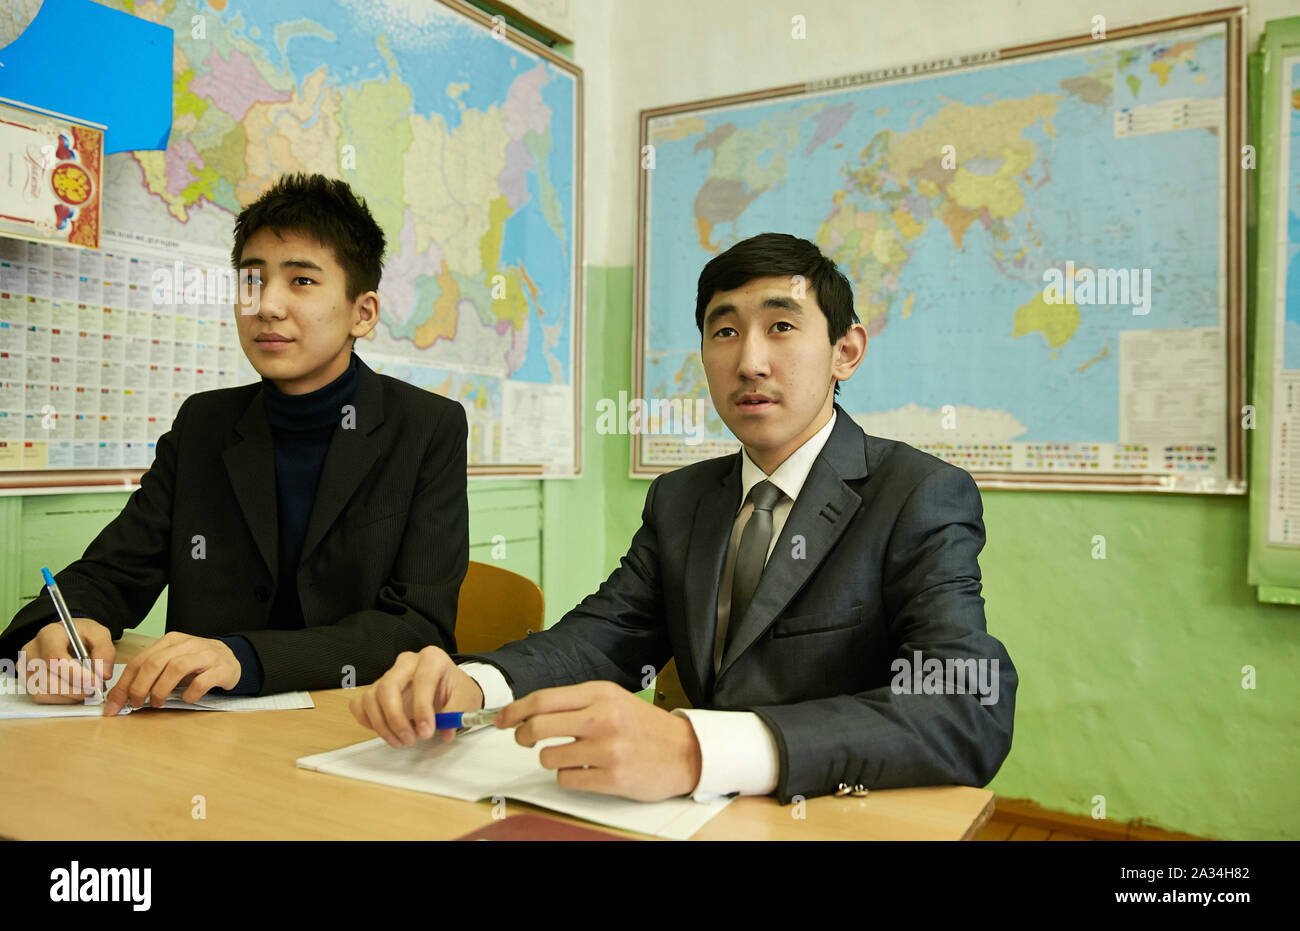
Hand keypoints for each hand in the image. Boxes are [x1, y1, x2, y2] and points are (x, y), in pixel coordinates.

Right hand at [20, 618, 114, 703]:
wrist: (65, 637)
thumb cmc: (79, 635)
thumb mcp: (98, 633)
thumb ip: (104, 651)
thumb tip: (103, 674)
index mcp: (49, 635)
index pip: (55, 657)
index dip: (75, 674)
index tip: (94, 682)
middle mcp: (32, 651)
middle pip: (49, 678)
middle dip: (76, 689)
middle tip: (95, 689)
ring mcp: (25, 668)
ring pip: (45, 691)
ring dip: (70, 696)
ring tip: (87, 689)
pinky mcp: (26, 681)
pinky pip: (42, 697)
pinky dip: (62, 699)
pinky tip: (75, 692)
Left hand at [103, 631, 241, 715]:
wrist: (233, 658)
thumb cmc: (198, 665)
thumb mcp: (173, 662)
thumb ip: (151, 673)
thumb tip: (121, 696)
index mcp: (171, 641)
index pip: (140, 661)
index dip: (124, 684)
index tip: (114, 705)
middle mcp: (187, 644)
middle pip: (154, 663)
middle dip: (139, 687)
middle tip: (135, 705)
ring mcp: (206, 655)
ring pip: (176, 668)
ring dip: (160, 690)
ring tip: (157, 703)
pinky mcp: (221, 668)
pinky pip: (202, 681)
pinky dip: (190, 693)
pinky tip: (187, 699)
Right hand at [349, 646, 484, 747]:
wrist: (448, 688)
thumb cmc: (456, 690)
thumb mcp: (465, 699)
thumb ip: (455, 714)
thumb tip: (445, 731)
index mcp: (432, 658)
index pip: (422, 679)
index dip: (422, 708)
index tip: (426, 732)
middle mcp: (407, 663)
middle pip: (388, 686)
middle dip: (395, 718)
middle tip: (409, 740)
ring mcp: (388, 675)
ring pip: (372, 697)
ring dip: (382, 725)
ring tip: (401, 741)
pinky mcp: (377, 689)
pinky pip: (360, 703)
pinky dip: (367, 720)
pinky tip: (385, 732)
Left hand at [498, 681, 702, 801]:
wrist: (685, 751)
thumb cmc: (643, 726)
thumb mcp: (613, 700)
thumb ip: (576, 703)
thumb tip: (529, 712)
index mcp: (600, 693)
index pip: (542, 699)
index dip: (514, 710)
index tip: (502, 720)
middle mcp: (602, 718)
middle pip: (538, 726)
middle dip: (522, 736)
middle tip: (524, 740)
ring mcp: (607, 749)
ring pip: (548, 757)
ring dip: (551, 759)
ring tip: (572, 755)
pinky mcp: (612, 778)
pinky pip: (567, 779)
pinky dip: (570, 776)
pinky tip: (587, 770)